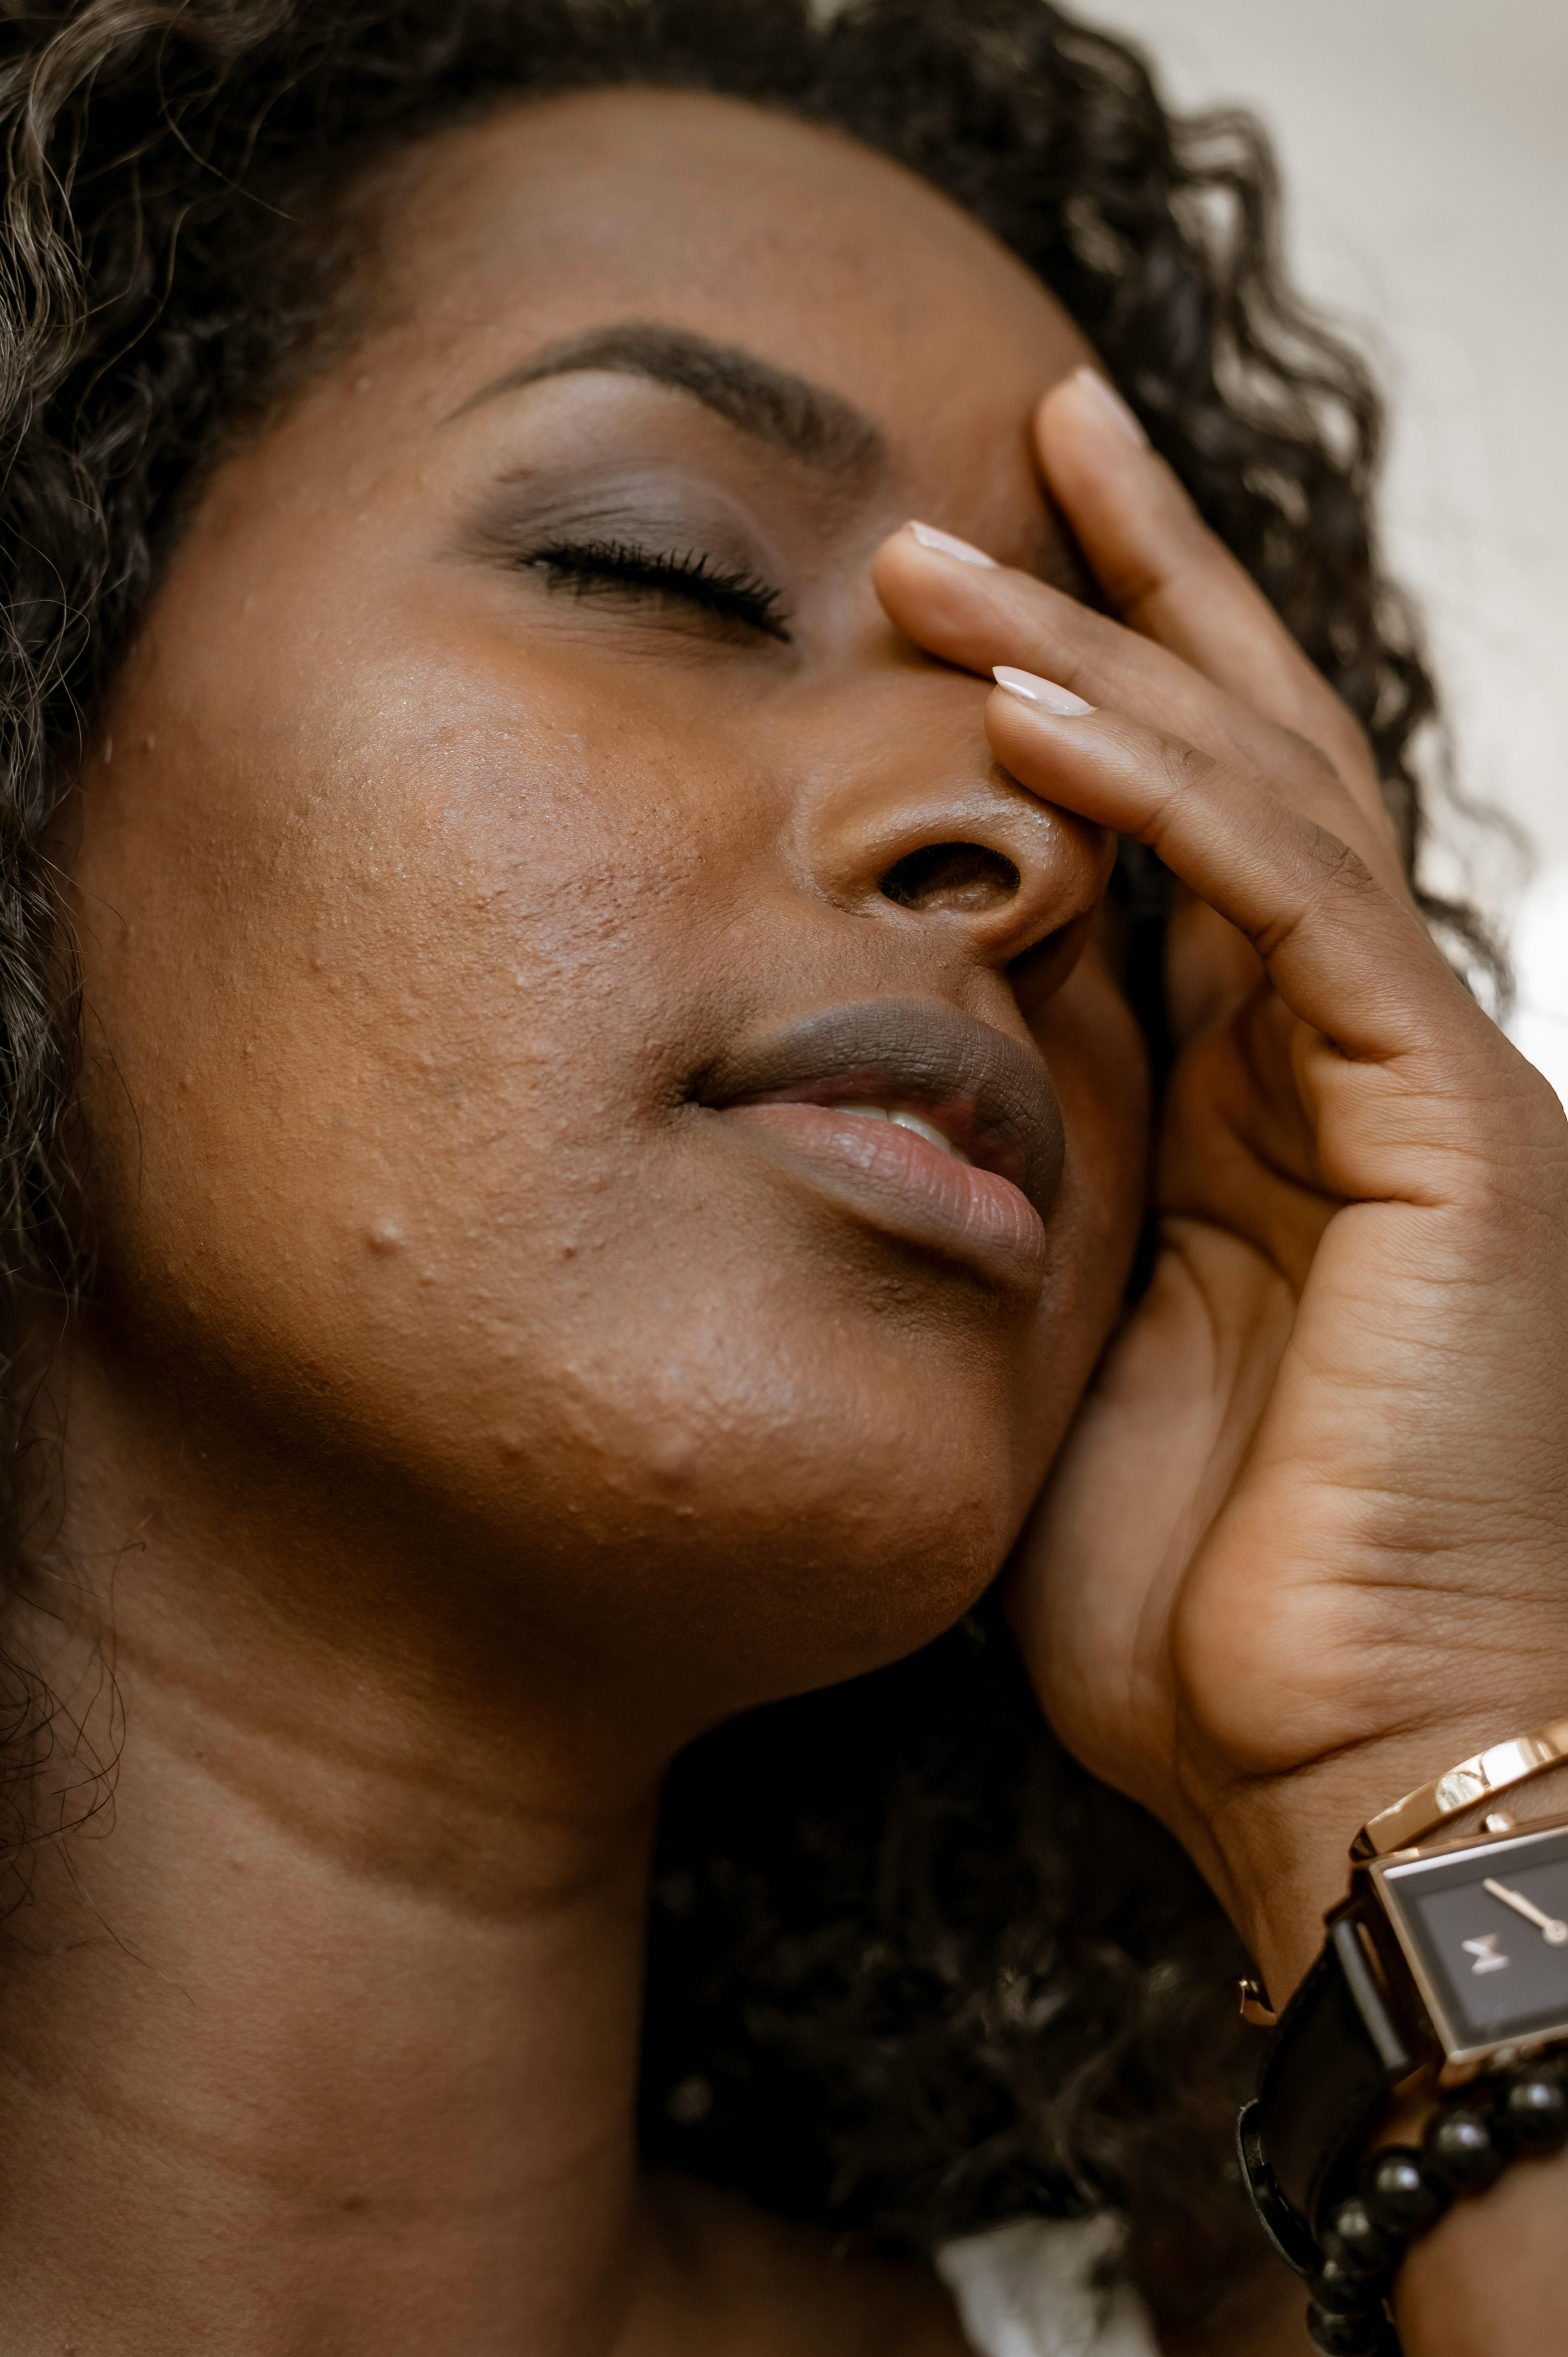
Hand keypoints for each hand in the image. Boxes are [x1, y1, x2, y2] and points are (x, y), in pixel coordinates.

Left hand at [873, 372, 1567, 1996]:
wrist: (1332, 1766)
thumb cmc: (1204, 1606)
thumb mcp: (1077, 1345)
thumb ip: (1052, 1178)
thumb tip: (975, 1041)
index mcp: (1267, 1117)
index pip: (1189, 851)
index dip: (1096, 701)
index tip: (973, 593)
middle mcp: (1353, 1067)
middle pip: (1250, 766)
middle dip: (1139, 594)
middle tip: (1023, 439)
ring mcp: (1415, 1086)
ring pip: (1271, 800)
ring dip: (1116, 656)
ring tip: (958, 538)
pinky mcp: (1448, 1128)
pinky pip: (1299, 911)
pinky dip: (1169, 801)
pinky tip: (1042, 712)